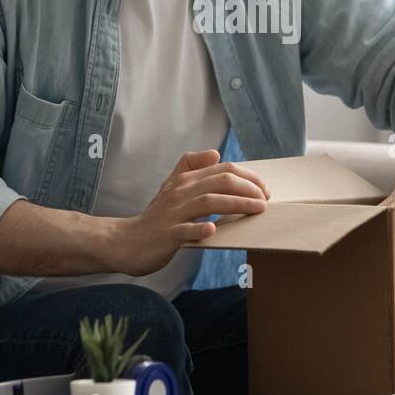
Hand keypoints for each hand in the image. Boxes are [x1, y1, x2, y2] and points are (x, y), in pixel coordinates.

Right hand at [111, 150, 269, 275]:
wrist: (128, 241)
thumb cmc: (158, 216)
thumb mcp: (172, 186)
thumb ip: (191, 166)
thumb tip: (215, 153)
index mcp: (185, 180)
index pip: (223, 169)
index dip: (248, 177)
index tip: (264, 190)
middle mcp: (180, 192)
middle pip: (220, 182)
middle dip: (248, 188)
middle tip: (266, 200)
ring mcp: (173, 213)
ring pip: (208, 202)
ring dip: (236, 204)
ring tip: (257, 209)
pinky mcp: (167, 234)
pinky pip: (185, 230)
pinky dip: (200, 229)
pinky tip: (213, 230)